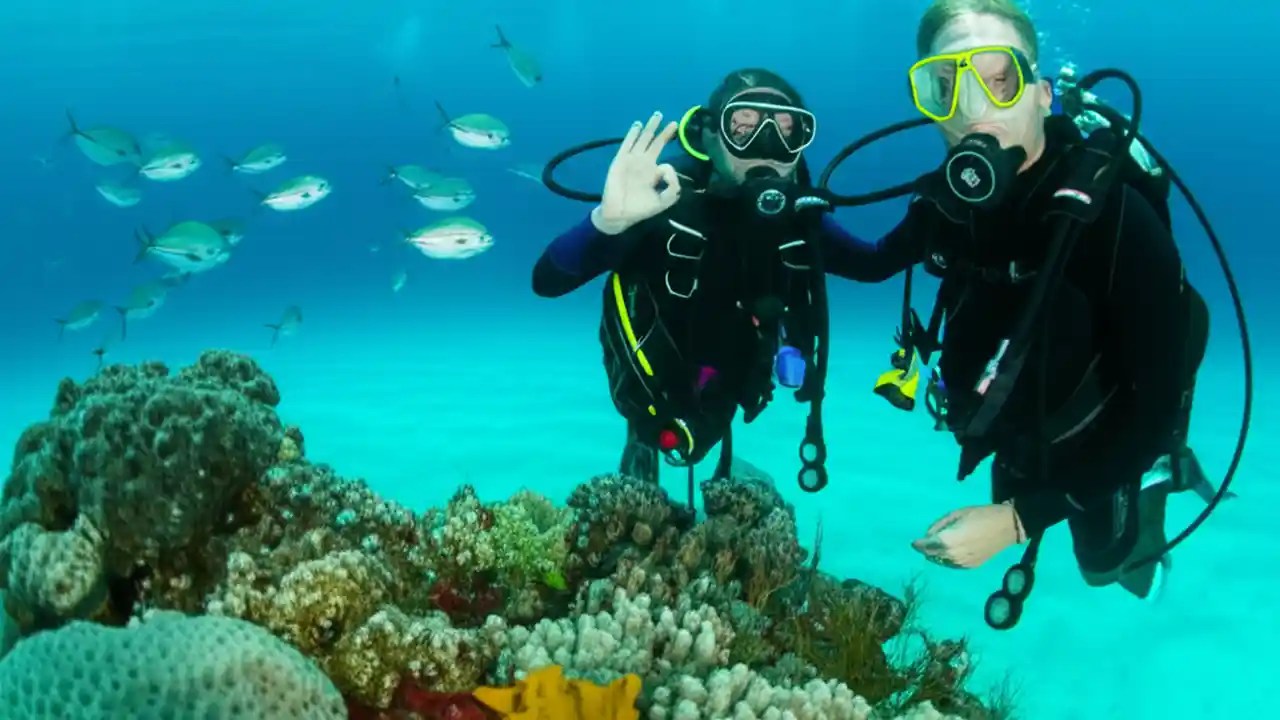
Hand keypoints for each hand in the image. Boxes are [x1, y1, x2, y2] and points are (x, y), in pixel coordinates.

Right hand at [593, 112, 681, 234]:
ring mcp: (632, 160)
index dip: (668, 169)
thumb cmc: (640, 209)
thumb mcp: (663, 201)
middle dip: (664, 132)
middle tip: (673, 122)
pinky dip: (632, 134)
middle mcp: (644, 163)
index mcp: (653, 173)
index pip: (665, 163)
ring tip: (658, 115)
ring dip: (650, 127)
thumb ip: (673, 186)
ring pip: (643, 139)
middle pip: (656, 143)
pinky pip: (627, 144)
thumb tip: (667, 166)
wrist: (619, 214)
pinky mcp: (620, 160)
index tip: (663, 177)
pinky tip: (638, 124)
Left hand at [911, 503, 1025, 568]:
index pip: (925, 546)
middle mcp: (952, 556)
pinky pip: (952, 564)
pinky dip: (947, 558)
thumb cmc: (980, 515)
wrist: (1006, 527)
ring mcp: (962, 564)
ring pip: (941, 562)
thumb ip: (938, 526)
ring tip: (939, 545)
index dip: (918, 544)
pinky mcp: (970, 567)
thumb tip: (928, 535)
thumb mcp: (955, 514)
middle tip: (925, 542)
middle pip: (931, 556)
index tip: (914, 542)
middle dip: (926, 549)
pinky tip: (951, 550)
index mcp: (947, 541)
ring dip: (937, 554)